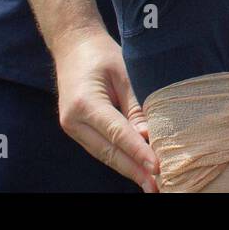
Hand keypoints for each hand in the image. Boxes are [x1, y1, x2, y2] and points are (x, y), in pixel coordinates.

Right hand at [52, 29, 158, 191]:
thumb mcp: (124, 74)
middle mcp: (73, 120)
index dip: (138, 152)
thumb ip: (135, 107)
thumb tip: (149, 136)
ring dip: (127, 168)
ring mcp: (71, 126)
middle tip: (157, 186)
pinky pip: (99, 147)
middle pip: (108, 152)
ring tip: (149, 182)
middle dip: (134, 170)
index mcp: (84, 103)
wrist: (72, 43)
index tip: (157, 167)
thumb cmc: (101, 53)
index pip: (117, 134)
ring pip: (103, 154)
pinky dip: (118, 158)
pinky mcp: (75, 128)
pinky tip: (135, 167)